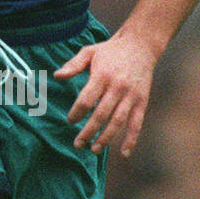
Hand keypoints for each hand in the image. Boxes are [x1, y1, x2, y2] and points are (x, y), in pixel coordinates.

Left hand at [53, 31, 157, 157]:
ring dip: (105, 138)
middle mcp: (117, 87)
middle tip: (77, 144)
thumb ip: (73, 65)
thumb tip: (57, 76)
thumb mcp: (89, 52)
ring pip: (117, 121)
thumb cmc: (110, 50)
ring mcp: (131, 95)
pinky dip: (131, 139)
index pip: (86, 100)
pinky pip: (137, 123)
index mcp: (102, 75)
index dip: (76, 113)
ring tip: (94, 150)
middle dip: (88, 132)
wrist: (141, 44)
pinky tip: (124, 153)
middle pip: (101, 114)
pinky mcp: (142, 101)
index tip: (70, 121)